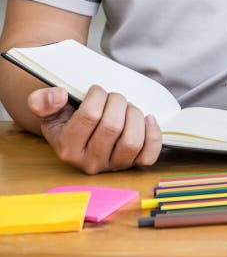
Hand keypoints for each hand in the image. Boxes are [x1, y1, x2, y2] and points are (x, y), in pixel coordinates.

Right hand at [27, 85, 161, 173]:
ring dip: (135, 115)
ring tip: (127, 107)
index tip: (97, 90)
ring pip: (132, 141)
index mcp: (67, 148)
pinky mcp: (132, 165)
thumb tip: (58, 95)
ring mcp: (113, 166)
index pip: (90, 116)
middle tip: (114, 97)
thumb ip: (43, 101)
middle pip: (113, 127)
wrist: (79, 134)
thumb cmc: (66, 119)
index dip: (98, 96)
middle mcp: (89, 162)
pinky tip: (147, 119)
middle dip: (117, 102)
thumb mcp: (48, 109)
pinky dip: (153, 134)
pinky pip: (149, 155)